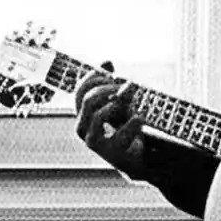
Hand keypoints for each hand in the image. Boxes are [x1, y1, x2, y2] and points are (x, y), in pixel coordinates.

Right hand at [74, 61, 146, 176]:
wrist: (132, 158)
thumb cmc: (122, 128)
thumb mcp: (118, 103)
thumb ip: (112, 84)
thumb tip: (107, 61)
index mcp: (81, 116)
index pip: (80, 91)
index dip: (95, 77)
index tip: (112, 75)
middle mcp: (82, 130)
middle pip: (89, 100)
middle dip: (109, 89)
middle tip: (126, 87)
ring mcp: (95, 143)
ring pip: (100, 115)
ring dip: (119, 104)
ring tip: (133, 104)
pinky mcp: (112, 153)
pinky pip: (123, 131)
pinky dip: (135, 121)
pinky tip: (140, 118)